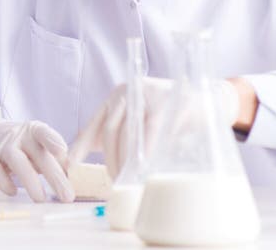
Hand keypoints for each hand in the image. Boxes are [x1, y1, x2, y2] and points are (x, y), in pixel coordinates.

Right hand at [0, 119, 73, 202]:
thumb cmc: (22, 146)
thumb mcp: (37, 145)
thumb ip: (53, 159)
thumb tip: (71, 180)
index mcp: (34, 131)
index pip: (44, 133)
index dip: (53, 141)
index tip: (62, 152)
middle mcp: (18, 136)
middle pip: (38, 155)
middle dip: (54, 176)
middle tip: (67, 196)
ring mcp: (2, 146)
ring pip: (17, 162)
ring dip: (31, 182)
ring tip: (41, 199)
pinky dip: (5, 183)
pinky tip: (13, 191)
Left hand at [69, 76, 238, 178]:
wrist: (205, 99)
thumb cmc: (168, 115)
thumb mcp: (139, 121)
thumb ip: (115, 134)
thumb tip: (82, 155)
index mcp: (115, 97)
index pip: (94, 124)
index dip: (80, 146)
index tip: (69, 165)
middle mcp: (126, 92)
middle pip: (109, 130)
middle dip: (109, 160)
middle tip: (114, 182)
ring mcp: (145, 95)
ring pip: (128, 132)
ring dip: (126, 160)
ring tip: (127, 180)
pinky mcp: (164, 103)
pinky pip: (150, 130)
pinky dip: (145, 151)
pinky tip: (144, 167)